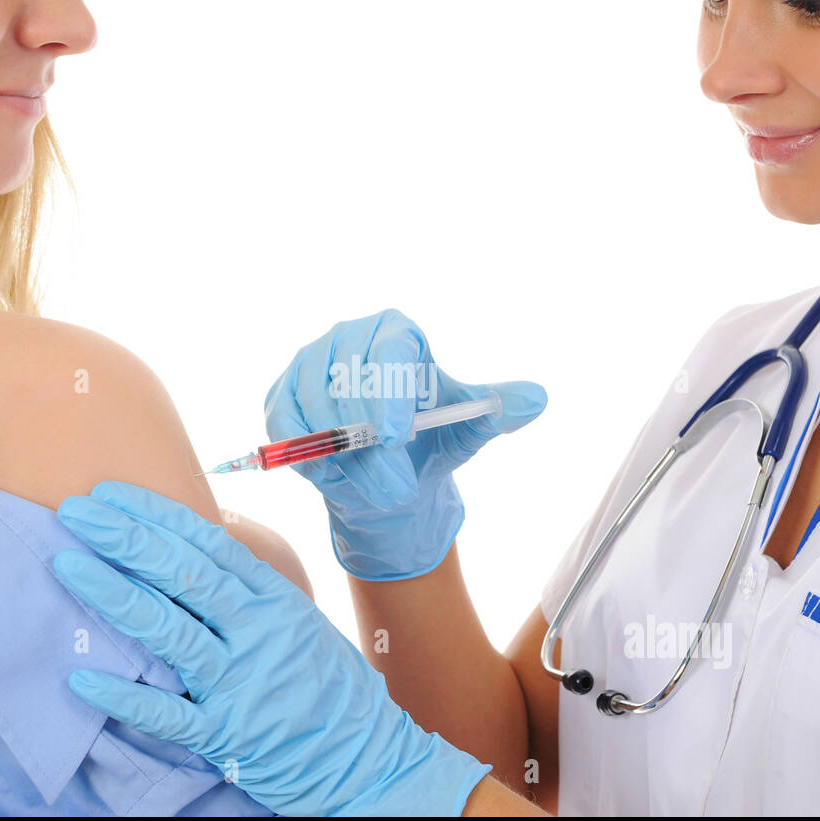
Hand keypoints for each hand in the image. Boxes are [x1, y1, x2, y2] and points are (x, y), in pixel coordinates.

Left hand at [52, 481, 492, 816]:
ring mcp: (242, 684)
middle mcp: (259, 633)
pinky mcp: (228, 735)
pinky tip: (82, 677)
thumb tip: (199, 540)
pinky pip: (168, 714)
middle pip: (184, 575)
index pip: (208, 545)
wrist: (366, 758)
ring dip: (113, 594)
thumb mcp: (297, 621)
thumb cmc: (325, 684)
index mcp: (275, 600)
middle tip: (75, 512)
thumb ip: (249, 588)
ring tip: (67, 565)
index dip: (156, 515)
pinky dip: (123, 696)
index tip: (111, 494)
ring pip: (169, 630)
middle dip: (126, 539)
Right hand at [263, 309, 545, 579]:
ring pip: (313, 403)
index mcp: (397, 332)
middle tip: (394, 484)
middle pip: (345, 376)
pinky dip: (303, 451)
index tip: (395, 436)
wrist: (388, 476)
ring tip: (376, 488)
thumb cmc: (430, 441)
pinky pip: (284, 422)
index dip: (388, 392)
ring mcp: (309, 362)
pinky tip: (330, 474)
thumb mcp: (467, 429)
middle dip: (368, 439)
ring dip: (342, 454)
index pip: (388, 350)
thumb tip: (536, 398)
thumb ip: (497, 410)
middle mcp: (348, 336)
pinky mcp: (283, 394)